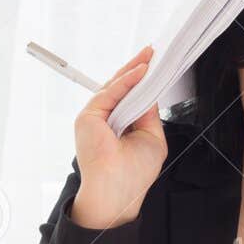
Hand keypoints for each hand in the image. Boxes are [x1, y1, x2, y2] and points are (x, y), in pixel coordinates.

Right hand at [70, 45, 167, 228]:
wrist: (117, 191)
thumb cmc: (134, 173)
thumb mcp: (152, 137)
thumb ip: (149, 113)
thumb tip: (149, 90)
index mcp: (120, 126)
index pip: (130, 97)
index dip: (142, 81)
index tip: (156, 65)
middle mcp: (106, 120)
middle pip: (121, 87)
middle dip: (138, 69)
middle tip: (153, 53)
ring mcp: (95, 117)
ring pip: (115, 87)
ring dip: (134, 71)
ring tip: (150, 57)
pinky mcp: (88, 117)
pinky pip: (110, 93)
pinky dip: (126, 81)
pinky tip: (140, 71)